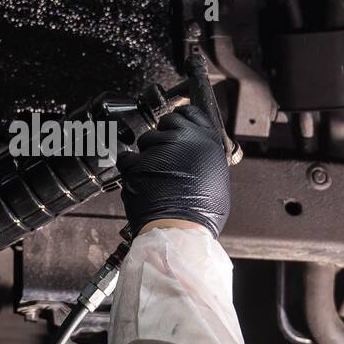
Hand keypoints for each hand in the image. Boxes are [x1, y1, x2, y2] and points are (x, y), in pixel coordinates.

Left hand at [117, 105, 230, 236]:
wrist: (180, 230)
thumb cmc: (200, 214)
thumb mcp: (216, 179)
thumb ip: (205, 158)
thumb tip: (197, 152)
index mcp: (207, 142)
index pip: (191, 113)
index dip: (181, 119)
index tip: (176, 127)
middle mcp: (185, 139)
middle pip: (167, 122)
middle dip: (163, 137)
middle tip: (165, 158)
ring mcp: (161, 149)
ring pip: (146, 139)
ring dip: (147, 155)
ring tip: (156, 178)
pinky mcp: (139, 161)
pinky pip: (127, 157)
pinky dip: (130, 168)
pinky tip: (141, 182)